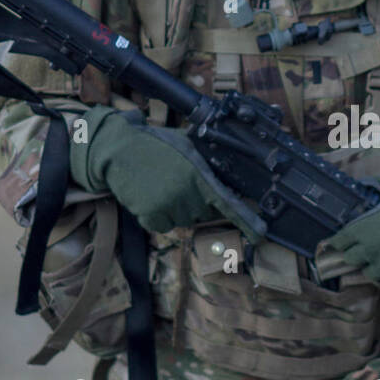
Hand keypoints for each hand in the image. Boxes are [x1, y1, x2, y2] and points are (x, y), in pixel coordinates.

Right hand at [69, 105, 251, 234]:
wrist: (118, 150)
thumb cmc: (155, 145)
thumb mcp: (187, 146)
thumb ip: (206, 166)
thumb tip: (224, 183)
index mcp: (199, 175)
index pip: (228, 203)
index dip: (247, 221)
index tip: (261, 234)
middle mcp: (187, 194)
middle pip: (204, 212)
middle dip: (197, 202)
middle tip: (179, 182)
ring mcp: (169, 207)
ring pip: (184, 219)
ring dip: (177, 208)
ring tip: (161, 185)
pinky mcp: (152, 217)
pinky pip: (165, 225)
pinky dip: (160, 215)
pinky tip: (151, 195)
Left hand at [322, 174, 379, 288]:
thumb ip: (376, 193)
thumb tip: (357, 187)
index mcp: (374, 220)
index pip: (342, 240)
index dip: (340, 243)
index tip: (341, 245)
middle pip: (353, 259)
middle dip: (360, 256)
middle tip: (369, 253)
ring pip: (373, 275)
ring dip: (378, 269)